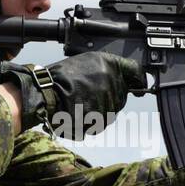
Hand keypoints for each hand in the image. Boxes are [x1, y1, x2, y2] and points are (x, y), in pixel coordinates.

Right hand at [0, 53, 145, 135]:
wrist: (44, 93)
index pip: (134, 71)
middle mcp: (111, 82)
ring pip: (111, 111)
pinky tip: (77, 112)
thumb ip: (107, 69)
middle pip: (122, 95)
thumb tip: (123, 78)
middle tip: (88, 94)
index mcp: (108, 64)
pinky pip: (101, 122)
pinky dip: (91, 121)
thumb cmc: (60, 78)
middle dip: (110, 97)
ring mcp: (106, 100)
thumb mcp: (86, 62)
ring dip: (99, 110)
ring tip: (79, 103)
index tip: (140, 84)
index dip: (139, 78)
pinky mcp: (100, 117)